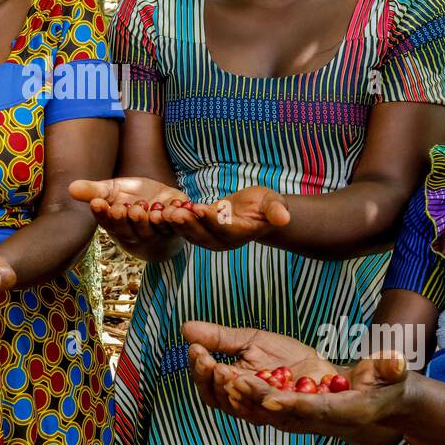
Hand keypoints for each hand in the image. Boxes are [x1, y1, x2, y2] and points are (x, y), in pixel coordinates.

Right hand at [68, 177, 186, 250]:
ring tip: (140, 208)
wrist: (164, 204)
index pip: (106, 222)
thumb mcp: (113, 191)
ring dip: (144, 221)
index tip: (97, 203)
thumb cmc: (133, 198)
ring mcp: (155, 233)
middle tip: (119, 208)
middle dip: (123, 220)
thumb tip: (70, 188)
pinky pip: (174, 227)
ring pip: (149, 230)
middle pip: (127, 229)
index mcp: (116, 225)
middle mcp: (135, 233)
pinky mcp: (176, 229)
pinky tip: (167, 209)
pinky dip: (171, 219)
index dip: (102, 214)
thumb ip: (94, 191)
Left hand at [163, 186, 289, 251]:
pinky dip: (172, 221)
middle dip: (187, 223)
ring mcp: (210, 239)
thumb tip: (284, 218)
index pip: (223, 228)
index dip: (211, 219)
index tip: (199, 209)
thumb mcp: (274, 204)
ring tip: (162, 211)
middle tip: (172, 212)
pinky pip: (184, 228)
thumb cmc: (267, 206)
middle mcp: (223, 241)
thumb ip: (276, 211)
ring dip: (176, 223)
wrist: (257, 212)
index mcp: (240, 233)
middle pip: (202, 234)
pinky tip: (159, 210)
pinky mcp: (199, 233)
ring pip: (190, 233)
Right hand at [183, 320, 335, 426]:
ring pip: (237, 406)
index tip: (195, 348)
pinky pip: (266, 410)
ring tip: (222, 368)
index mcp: (233, 386)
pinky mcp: (285, 414)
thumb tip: (185, 329)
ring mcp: (264, 412)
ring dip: (227, 387)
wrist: (326, 370)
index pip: (206, 383)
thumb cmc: (289, 359)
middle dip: (208, 377)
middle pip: (216, 398)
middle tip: (206, 358)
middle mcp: (244, 404)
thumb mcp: (251, 340)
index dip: (198, 368)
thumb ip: (220, 338)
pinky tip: (246, 379)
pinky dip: (253, 396)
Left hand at [230, 352, 409, 437]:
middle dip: (252, 396)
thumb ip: (390, 368)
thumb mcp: (389, 374)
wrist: (370, 400)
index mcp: (342, 410)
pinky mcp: (282, 408)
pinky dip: (233, 389)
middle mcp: (313, 418)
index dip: (293, 407)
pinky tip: (216, 370)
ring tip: (214, 369)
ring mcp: (295, 415)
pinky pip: (253, 403)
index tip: (271, 400)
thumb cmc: (381, 385)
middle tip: (230, 377)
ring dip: (235, 392)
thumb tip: (396, 362)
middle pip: (277, 412)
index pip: (315, 411)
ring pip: (259, 409)